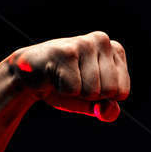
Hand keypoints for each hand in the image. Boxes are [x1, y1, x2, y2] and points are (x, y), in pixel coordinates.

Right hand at [10, 31, 129, 120]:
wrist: (29, 76)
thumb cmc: (65, 86)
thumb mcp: (92, 102)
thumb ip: (107, 110)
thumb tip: (108, 111)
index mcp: (115, 50)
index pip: (122, 92)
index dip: (102, 98)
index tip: (86, 83)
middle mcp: (102, 40)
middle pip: (110, 91)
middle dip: (89, 95)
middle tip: (73, 81)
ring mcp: (84, 43)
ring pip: (92, 91)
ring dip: (75, 92)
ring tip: (63, 78)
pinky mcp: (66, 52)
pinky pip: (73, 90)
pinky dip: (62, 90)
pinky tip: (53, 76)